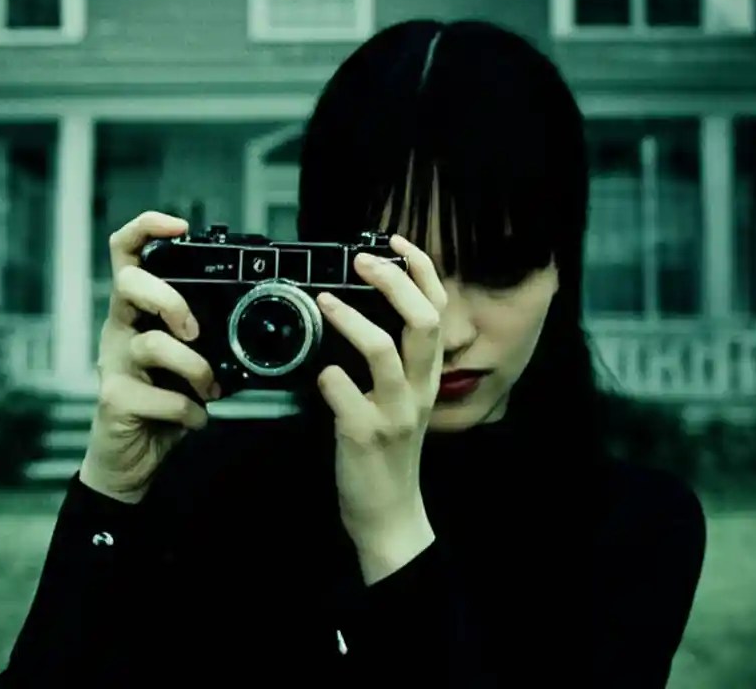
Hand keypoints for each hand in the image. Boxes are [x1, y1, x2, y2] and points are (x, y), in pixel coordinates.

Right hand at [80, 211, 220, 503]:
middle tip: (195, 330)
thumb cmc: (161, 403)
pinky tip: (196, 418)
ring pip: (152, 344)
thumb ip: (206, 339)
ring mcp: (113, 364)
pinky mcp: (115, 399)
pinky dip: (191, 411)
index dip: (146, 228)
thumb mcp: (188, 362)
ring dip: (195, 368)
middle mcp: (119, 329)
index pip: (125, 253)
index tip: (179, 226)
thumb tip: (250, 325)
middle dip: (169, 300)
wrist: (130, 460)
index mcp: (137, 312)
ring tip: (209, 389)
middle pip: (128, 284)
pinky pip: (162, 397)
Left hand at [315, 235, 448, 581]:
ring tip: (326, 300)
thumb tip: (361, 313)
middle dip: (394, 282)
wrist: (388, 512)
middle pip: (423, 321)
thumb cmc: (387, 451)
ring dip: (353, 319)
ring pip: (384, 352)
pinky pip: (344, 393)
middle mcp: (420, 390)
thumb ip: (392, 361)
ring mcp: (395, 412)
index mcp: (428, 375)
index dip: (420, 270)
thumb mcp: (401, 399)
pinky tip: (318, 374)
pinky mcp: (366, 434)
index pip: (438, 310)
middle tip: (362, 261)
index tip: (395, 243)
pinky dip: (327, 378)